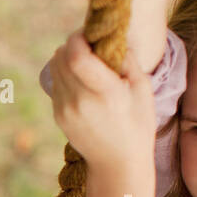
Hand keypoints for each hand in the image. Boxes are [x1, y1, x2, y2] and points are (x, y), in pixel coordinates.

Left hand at [49, 28, 154, 168]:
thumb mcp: (142, 89)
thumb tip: (112, 35)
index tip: (89, 33)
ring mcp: (65, 110)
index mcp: (105, 93)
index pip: (76, 56)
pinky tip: (81, 79)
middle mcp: (81, 101)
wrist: (117, 163)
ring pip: (54, 68)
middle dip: (72, 44)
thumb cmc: (137, 124)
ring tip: (85, 60)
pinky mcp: (58, 115)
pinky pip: (55, 83)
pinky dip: (64, 74)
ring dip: (66, 57)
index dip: (78, 38)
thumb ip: (126, 60)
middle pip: (61, 58)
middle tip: (89, 43)